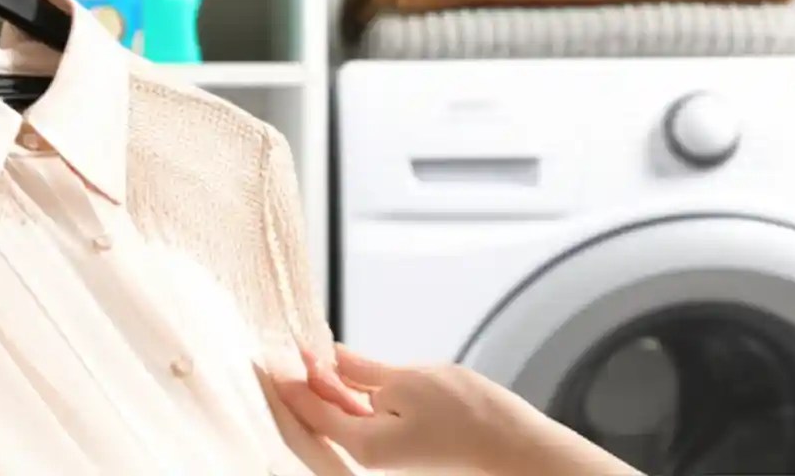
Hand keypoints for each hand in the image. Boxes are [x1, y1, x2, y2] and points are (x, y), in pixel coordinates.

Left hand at [277, 346, 519, 470]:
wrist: (521, 450)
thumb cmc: (470, 419)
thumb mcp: (408, 381)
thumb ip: (363, 372)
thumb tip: (331, 359)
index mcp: (363, 444)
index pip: (310, 408)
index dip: (291, 377)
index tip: (274, 350)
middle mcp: (371, 454)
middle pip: (326, 412)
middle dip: (309, 377)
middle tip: (294, 341)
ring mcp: (390, 450)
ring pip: (349, 412)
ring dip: (333, 382)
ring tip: (318, 348)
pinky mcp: (408, 443)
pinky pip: (371, 415)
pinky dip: (358, 391)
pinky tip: (352, 369)